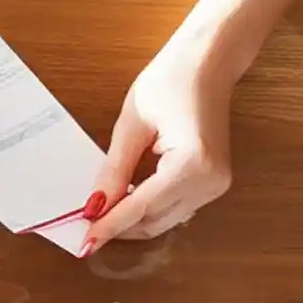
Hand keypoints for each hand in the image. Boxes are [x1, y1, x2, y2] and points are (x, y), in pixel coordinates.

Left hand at [82, 44, 235, 254]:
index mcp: (192, 163)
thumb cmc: (172, 80)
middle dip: (120, 227)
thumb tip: (94, 206)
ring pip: (166, 220)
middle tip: (85, 228)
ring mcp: (217, 184)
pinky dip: (150, 209)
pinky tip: (126, 201)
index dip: (110, 225)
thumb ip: (114, 170)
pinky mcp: (215, 182)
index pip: (141, 207)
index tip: (84, 241)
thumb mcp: (132, 125)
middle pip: (155, 221)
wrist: (210, 61)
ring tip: (101, 214)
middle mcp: (210, 181)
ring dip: (134, 221)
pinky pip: (177, 208)